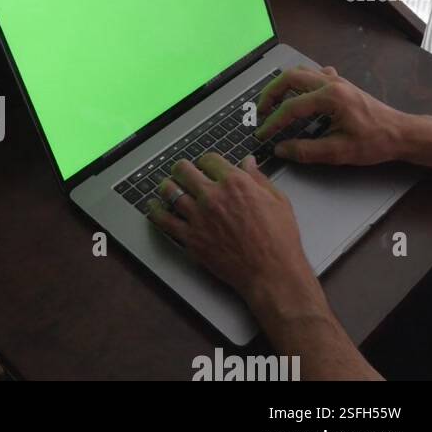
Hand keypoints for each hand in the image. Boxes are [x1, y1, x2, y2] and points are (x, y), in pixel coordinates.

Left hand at [146, 154, 320, 307]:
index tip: (205, 165)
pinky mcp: (190, 237)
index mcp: (235, 183)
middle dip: (182, 168)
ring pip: (170, 191)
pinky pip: (163, 220)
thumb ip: (258, 179)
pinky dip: (155, 210)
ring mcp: (198, 217)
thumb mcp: (278, 201)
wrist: (271, 271)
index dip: (207, 161)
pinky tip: (153, 206)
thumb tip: (248, 162)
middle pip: (184, 170)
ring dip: (167, 185)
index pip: (209, 160)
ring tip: (167, 185)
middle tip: (181, 171)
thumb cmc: (279, 239)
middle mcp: (213, 196)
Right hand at [255, 66, 404, 165]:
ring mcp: (337, 80)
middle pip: (290, 77)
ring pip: (301, 72)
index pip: (291, 107)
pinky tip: (301, 95)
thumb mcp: (339, 152)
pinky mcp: (341, 84)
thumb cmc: (374, 142)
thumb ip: (306, 150)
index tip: (262, 135)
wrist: (402, 133)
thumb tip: (280, 149)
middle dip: (270, 93)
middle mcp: (331, 83)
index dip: (273, 122)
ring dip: (283, 85)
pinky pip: (315, 74)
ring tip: (274, 103)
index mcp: (330, 98)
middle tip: (261, 111)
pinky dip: (302, 82)